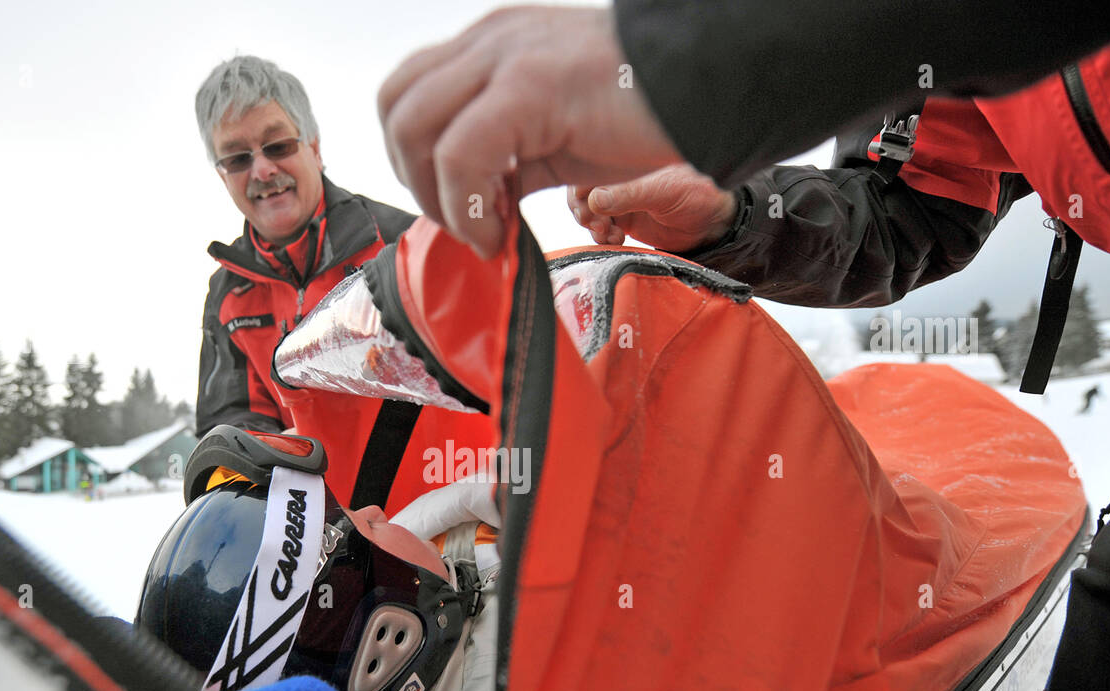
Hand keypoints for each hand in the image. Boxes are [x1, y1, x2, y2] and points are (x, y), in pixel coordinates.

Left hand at [378, 5, 681, 257]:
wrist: (712, 81)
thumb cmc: (646, 110)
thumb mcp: (558, 131)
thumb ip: (512, 158)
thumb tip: (483, 207)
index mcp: (493, 45)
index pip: (409, 94)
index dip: (416, 160)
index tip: (459, 206)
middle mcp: (491, 41)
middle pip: (397, 106)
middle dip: (415, 180)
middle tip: (463, 224)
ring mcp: (506, 56)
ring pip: (415, 126)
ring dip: (437, 197)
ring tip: (482, 231)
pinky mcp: (530, 84)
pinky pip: (461, 152)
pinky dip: (467, 205)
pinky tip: (500, 231)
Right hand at [566, 164, 738, 252]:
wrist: (712, 221)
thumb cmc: (695, 194)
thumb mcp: (661, 192)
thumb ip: (627, 195)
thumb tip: (593, 200)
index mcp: (627, 165)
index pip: (589, 171)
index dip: (580, 188)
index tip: (584, 204)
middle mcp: (621, 182)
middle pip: (583, 193)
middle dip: (583, 210)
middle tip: (596, 224)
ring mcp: (621, 202)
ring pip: (590, 213)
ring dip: (593, 226)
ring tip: (609, 234)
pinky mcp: (626, 221)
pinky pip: (602, 230)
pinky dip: (603, 237)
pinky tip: (616, 240)